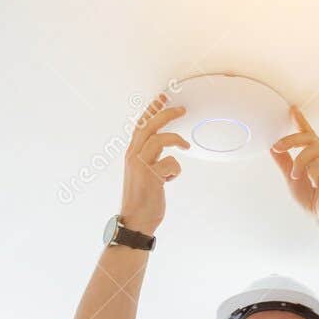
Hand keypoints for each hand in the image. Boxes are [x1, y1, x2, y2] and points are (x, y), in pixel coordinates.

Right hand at [120, 93, 188, 233]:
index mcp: (131, 153)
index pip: (140, 125)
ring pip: (159, 139)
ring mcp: (140, 165)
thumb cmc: (142, 199)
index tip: (163, 97)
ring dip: (176, 140)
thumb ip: (151, 157)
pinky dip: (175, 170)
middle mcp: (133, 156)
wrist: (135, 221)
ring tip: (186, 146)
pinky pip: (171, 163)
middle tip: (182, 108)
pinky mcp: (150, 176)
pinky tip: (170, 180)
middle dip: (165, 113)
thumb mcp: (144, 173)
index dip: (152, 109)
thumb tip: (165, 145)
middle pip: (149, 125)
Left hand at [270, 106, 318, 223]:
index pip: (308, 135)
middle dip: (290, 140)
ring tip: (297, 176)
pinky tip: (315, 183)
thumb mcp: (292, 180)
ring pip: (312, 149)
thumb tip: (273, 149)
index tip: (292, 109)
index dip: (300, 121)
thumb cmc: (315, 201)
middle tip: (276, 147)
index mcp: (317, 157)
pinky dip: (312, 173)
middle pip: (308, 137)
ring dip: (299, 163)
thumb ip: (284, 164)